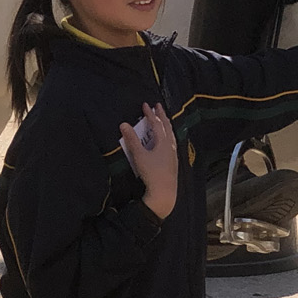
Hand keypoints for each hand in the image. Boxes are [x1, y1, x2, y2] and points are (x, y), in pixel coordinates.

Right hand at [120, 103, 178, 219]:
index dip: (150, 114)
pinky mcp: (173, 162)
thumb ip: (131, 140)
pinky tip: (167, 140)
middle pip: (167, 127)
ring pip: (171, 135)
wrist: (164, 192)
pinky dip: (169, 135)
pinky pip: (172, 142)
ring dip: (166, 125)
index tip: (145, 105)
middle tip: (158, 106)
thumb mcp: (139, 156)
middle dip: (162, 116)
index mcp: (163, 142)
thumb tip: (123, 124)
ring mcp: (174, 154)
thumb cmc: (151, 173)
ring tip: (164, 119)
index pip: (156, 124)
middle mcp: (170, 145)